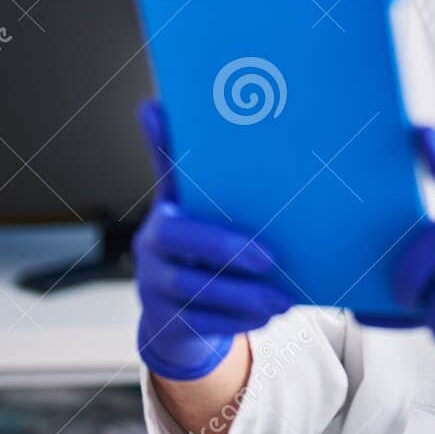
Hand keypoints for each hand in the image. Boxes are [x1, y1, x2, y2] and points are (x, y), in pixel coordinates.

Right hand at [133, 100, 296, 380]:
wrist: (170, 306)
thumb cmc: (186, 241)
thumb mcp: (181, 199)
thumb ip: (173, 158)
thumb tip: (152, 105)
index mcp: (160, 222)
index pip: (176, 222)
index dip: (211, 232)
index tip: (253, 237)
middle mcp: (151, 259)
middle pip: (186, 263)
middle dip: (230, 258)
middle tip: (274, 258)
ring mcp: (156, 297)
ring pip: (198, 299)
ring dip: (244, 299)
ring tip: (284, 298)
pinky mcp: (170, 328)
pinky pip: (204, 327)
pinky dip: (237, 322)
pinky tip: (269, 316)